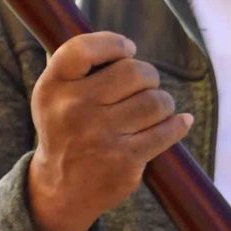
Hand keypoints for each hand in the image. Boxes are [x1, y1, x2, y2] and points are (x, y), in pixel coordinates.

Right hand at [26, 33, 192, 230]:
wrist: (61, 187)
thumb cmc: (65, 129)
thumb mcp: (53, 95)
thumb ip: (77, 65)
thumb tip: (121, 44)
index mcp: (52, 88)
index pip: (83, 49)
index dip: (114, 43)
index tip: (127, 50)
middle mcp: (73, 110)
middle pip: (134, 72)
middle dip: (148, 76)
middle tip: (144, 86)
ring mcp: (100, 136)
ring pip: (156, 101)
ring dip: (162, 103)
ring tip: (153, 109)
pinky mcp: (125, 159)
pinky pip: (168, 129)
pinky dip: (178, 124)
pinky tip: (178, 122)